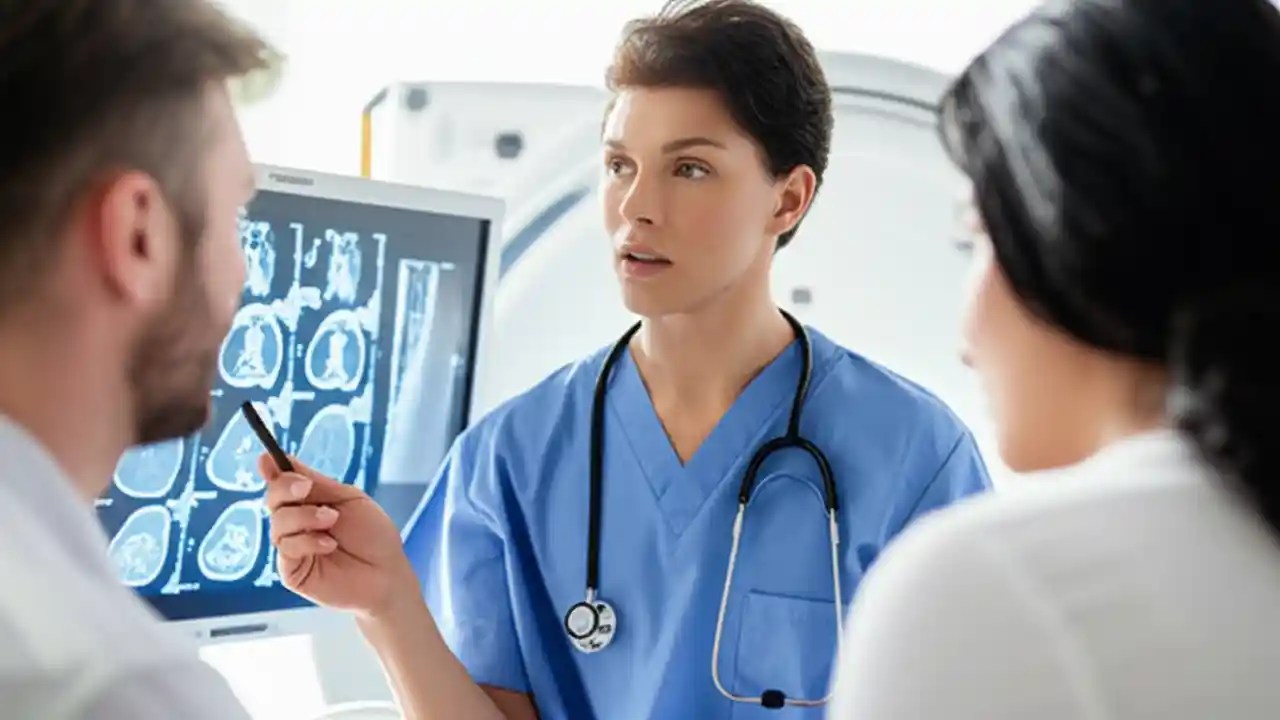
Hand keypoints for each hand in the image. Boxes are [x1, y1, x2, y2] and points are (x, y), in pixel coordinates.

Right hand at [261, 454, 416, 617]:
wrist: (387, 573)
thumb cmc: (373, 536)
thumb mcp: (348, 499)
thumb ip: (317, 483)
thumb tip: (283, 459)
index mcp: (309, 503)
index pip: (283, 483)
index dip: (272, 471)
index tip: (266, 460)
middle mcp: (296, 523)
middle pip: (273, 500)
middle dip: (285, 489)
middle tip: (305, 489)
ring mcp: (292, 547)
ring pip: (278, 523)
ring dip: (304, 517)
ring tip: (331, 519)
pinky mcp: (292, 570)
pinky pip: (287, 548)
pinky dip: (307, 541)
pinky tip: (329, 544)